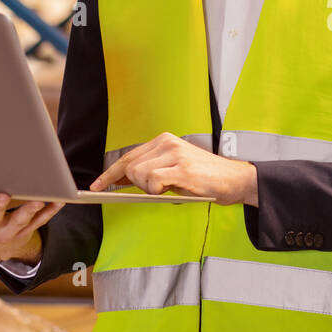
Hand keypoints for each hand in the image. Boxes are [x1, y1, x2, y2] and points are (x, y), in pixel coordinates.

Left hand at [90, 132, 257, 205]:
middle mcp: (167, 143)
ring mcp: (175, 154)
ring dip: (150, 189)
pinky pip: (154, 182)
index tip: (96, 186)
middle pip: (130, 168)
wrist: (235, 180)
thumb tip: (121, 179)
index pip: (128, 156)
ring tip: (170, 188)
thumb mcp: (174, 169)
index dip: (111, 173)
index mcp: (164, 140)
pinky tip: (172, 189)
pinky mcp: (182, 169)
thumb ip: (150, 170)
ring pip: (140, 176)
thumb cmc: (204, 178)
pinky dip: (158, 191)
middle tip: (157, 189)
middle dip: (136, 184)